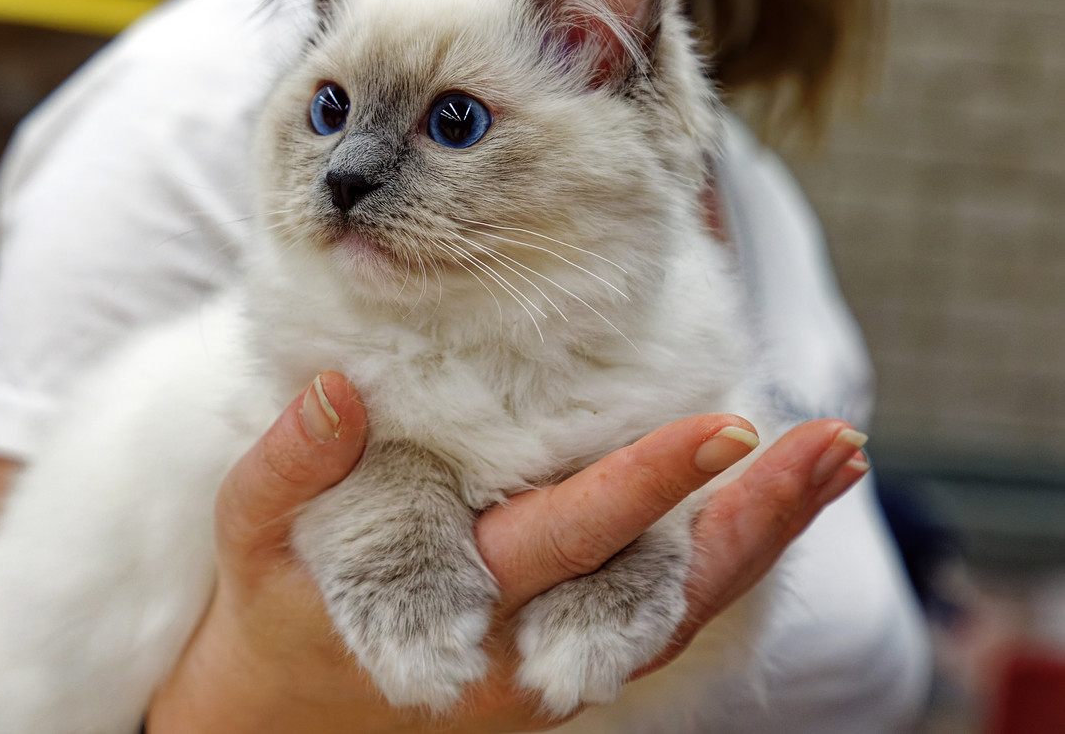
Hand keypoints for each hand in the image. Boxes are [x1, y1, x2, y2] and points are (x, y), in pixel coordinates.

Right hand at [146, 374, 868, 732]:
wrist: (291, 716)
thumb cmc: (275, 607)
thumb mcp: (251, 533)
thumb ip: (289, 463)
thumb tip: (341, 387)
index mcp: (454, 593)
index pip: (566, 536)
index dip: (644, 485)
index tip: (721, 430)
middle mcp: (526, 641)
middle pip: (660, 583)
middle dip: (747, 514)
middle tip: (831, 442)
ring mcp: (556, 661)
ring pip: (679, 609)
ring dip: (759, 537)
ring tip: (836, 461)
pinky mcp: (568, 660)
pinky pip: (660, 618)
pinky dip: (725, 564)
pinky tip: (771, 507)